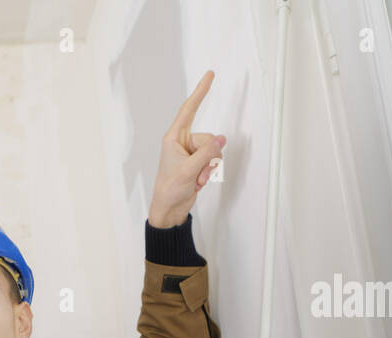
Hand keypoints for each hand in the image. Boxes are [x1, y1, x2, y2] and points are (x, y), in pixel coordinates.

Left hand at [148, 70, 225, 228]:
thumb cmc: (170, 189)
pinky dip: (208, 173)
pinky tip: (198, 182)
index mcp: (174, 138)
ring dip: (208, 168)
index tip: (210, 75)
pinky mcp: (198, 163)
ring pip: (214, 151)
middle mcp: (183, 142)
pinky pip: (213, 161)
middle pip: (209, 138)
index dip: (200, 92)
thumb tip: (222, 139)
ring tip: (195, 179)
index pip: (189, 109)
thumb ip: (207, 153)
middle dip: (208, 157)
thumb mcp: (189, 170)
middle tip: (196, 173)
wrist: (170, 209)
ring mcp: (191, 153)